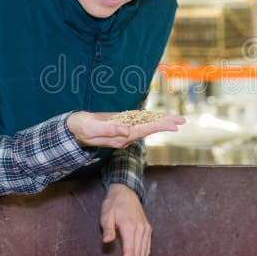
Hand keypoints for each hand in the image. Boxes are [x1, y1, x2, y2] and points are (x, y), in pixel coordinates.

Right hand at [67, 111, 184, 148]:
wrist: (74, 129)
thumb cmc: (81, 128)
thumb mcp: (92, 128)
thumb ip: (109, 130)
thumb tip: (127, 131)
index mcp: (121, 137)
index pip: (144, 130)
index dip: (160, 127)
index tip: (174, 125)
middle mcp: (125, 136)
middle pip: (149, 129)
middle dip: (165, 124)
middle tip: (182, 120)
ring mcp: (124, 132)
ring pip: (146, 126)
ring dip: (161, 122)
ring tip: (176, 119)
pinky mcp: (122, 125)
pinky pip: (140, 123)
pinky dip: (151, 119)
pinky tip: (159, 118)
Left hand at [100, 183, 150, 255]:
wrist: (126, 191)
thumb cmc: (113, 204)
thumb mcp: (106, 214)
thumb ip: (107, 229)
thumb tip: (107, 242)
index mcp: (130, 227)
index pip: (129, 252)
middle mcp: (141, 230)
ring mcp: (146, 230)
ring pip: (144, 254)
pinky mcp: (148, 230)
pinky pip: (147, 248)